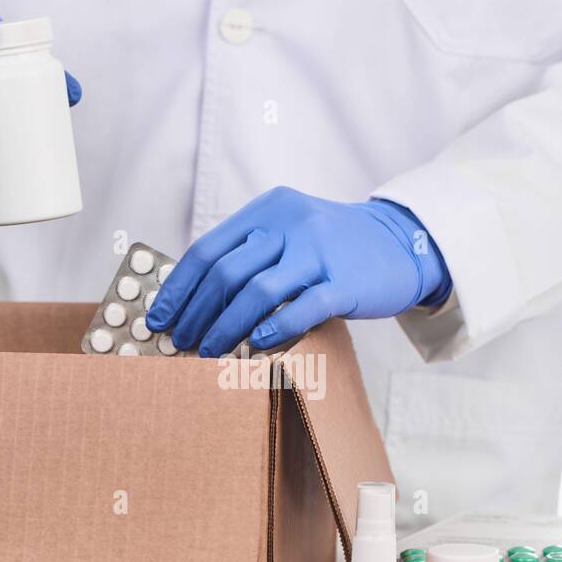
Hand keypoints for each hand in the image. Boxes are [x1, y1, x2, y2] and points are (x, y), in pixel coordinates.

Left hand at [145, 187, 451, 356]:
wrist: (402, 242)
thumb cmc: (333, 247)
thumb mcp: (290, 232)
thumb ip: (250, 253)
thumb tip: (195, 298)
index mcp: (269, 210)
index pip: (209, 249)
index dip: (179, 287)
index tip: (160, 317)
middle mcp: (291, 224)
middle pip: (227, 272)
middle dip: (196, 312)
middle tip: (182, 341)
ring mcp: (320, 252)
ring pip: (258, 292)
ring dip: (226, 327)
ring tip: (210, 351)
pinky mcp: (346, 282)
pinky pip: (303, 307)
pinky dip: (275, 328)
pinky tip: (257, 345)